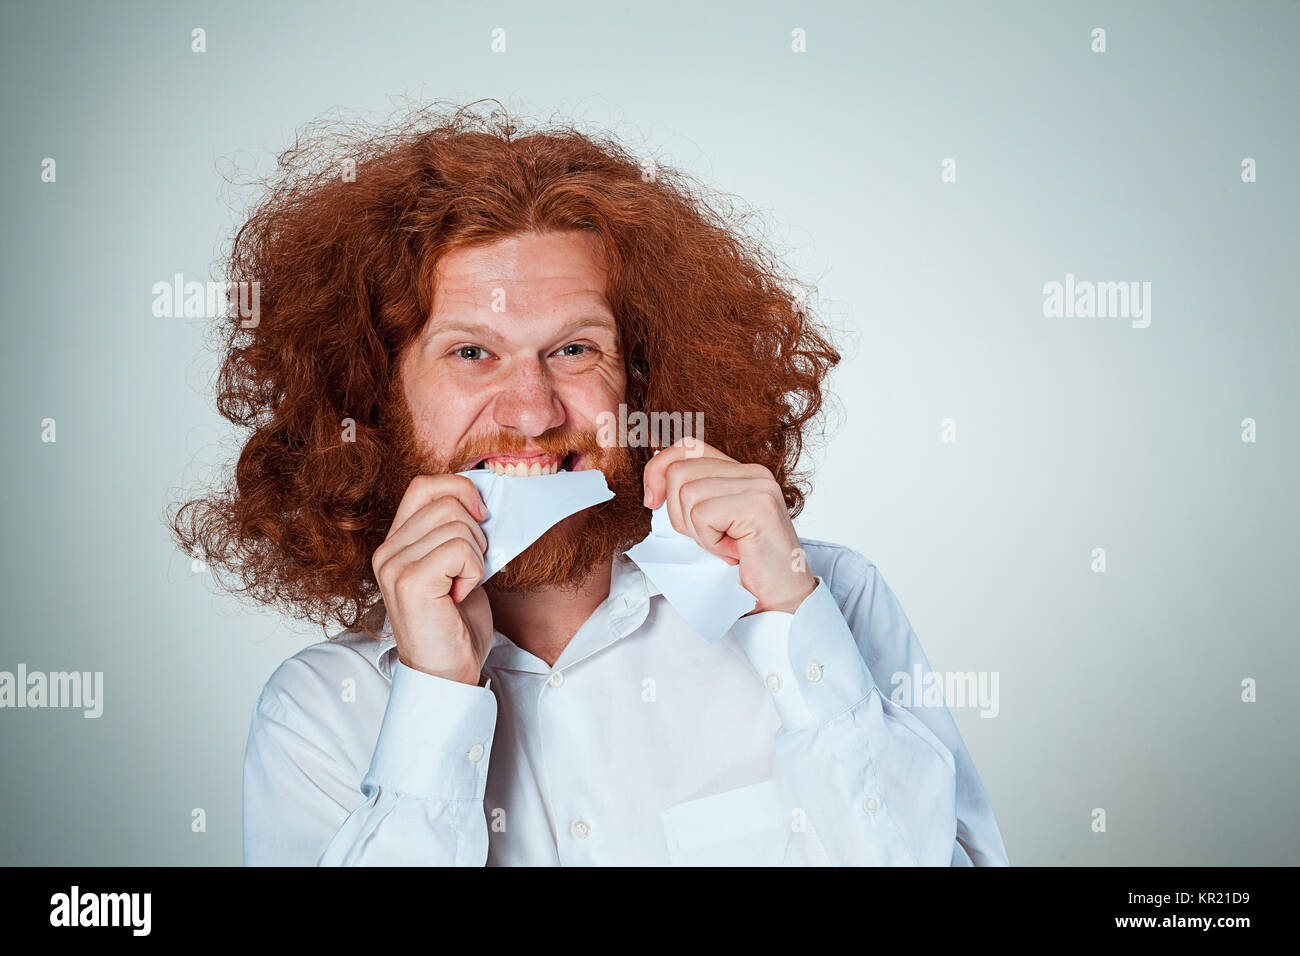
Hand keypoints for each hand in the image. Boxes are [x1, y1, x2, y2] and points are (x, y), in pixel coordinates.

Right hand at [371, 475, 493, 684]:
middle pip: (446, 503)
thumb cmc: (456, 624)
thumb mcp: (455, 566)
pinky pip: (459, 550)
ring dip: (476, 556)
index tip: (482, 516)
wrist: (449, 672)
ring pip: (457, 525)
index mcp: (396, 543)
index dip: (460, 489)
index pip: (424, 486)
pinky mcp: (409, 582)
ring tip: (462, 586)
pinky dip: (473, 571)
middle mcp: (387, 551)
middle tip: (470, 570)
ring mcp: (394, 566)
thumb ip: (455, 531)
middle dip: (476, 532)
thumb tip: (481, 498)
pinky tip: (460, 596)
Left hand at [641, 437, 816, 614]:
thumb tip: (654, 489)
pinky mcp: (758, 506)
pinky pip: (703, 514)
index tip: (652, 501)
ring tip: (724, 546)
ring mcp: (758, 486)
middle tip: (708, 537)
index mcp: (742, 471)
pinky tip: (732, 552)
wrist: (779, 600)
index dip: (659, 469)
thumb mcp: (709, 525)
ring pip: (688, 493)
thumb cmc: (744, 567)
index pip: (687, 447)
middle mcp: (753, 472)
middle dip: (678, 512)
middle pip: (679, 471)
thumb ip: (692, 498)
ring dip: (697, 530)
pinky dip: (709, 541)